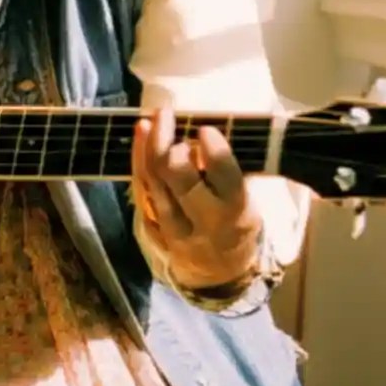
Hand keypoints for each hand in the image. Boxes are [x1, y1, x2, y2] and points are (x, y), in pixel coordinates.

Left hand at [131, 107, 261, 288]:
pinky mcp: (154, 229)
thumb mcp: (246, 201)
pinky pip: (142, 190)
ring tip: (151, 119)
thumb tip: (202, 131)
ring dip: (149, 146)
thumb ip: (228, 171)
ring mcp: (174, 227)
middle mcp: (204, 220)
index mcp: (235, 211)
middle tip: (168, 114)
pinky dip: (139, 161)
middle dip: (170, 142)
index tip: (206, 129)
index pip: (224, 177)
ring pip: (153, 181)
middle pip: (178, 176)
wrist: (218, 272)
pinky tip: (141, 136)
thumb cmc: (235, 223)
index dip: (214, 150)